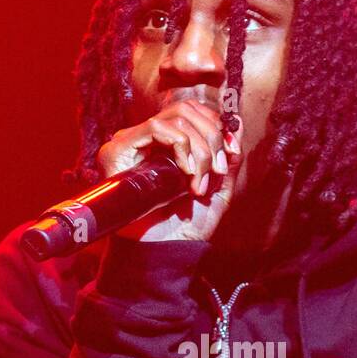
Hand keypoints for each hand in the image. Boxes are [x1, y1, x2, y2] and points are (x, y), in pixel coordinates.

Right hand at [96, 100, 243, 242]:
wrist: (165, 248)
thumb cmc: (186, 224)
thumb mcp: (217, 190)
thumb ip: (226, 161)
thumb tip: (236, 130)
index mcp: (168, 145)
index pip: (192, 113)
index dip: (216, 126)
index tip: (230, 154)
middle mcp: (149, 139)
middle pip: (187, 109)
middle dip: (212, 137)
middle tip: (217, 170)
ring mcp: (133, 142)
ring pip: (177, 117)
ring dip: (199, 148)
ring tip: (199, 180)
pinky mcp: (121, 148)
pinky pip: (158, 128)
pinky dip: (181, 146)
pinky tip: (185, 173)